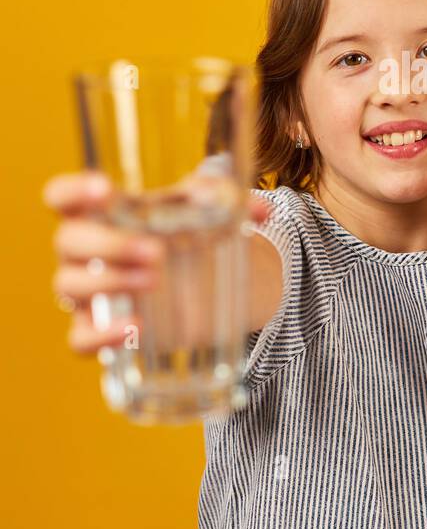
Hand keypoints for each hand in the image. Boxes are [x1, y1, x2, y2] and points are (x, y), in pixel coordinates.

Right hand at [43, 170, 270, 354]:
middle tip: (157, 252)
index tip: (104, 188)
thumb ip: (229, 202)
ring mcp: (88, 294)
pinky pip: (79, 340)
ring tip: (155, 281)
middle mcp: (84, 251)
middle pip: (68, 241)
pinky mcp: (99, 332)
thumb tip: (260, 210)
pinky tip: (136, 328)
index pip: (63, 196)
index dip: (73, 190)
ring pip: (69, 287)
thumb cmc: (192, 235)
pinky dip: (100, 336)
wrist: (206, 285)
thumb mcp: (208, 211)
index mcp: (101, 212)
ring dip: (110, 282)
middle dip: (109, 244)